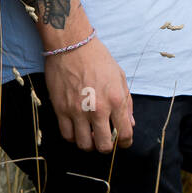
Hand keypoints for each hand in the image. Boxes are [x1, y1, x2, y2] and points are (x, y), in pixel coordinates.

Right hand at [43, 37, 133, 151]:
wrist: (71, 45)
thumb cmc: (97, 58)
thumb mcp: (119, 77)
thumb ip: (127, 102)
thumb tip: (130, 123)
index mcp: (115, 100)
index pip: (124, 134)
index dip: (125, 143)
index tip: (123, 142)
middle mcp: (97, 109)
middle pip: (103, 146)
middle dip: (106, 147)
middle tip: (105, 140)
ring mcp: (77, 111)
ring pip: (83, 144)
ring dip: (89, 144)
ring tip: (89, 135)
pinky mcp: (61, 109)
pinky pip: (67, 135)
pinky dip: (73, 137)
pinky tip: (76, 129)